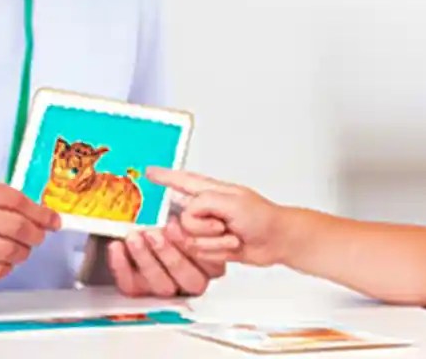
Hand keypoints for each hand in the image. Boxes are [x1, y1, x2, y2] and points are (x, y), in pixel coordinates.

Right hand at [0, 173, 60, 285]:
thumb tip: (33, 211)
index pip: (14, 199)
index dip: (40, 211)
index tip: (51, 219)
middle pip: (15, 226)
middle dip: (35, 234)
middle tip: (38, 237)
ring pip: (7, 250)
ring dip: (22, 253)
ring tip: (21, 251)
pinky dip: (5, 268)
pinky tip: (3, 263)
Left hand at [106, 217, 226, 296]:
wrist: (129, 219)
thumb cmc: (161, 214)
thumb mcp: (177, 207)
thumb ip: (184, 209)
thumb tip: (183, 200)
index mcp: (210, 260)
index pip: (211, 262)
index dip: (193, 244)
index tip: (176, 222)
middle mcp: (192, 279)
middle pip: (190, 279)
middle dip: (170, 255)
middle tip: (154, 234)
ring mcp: (166, 288)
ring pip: (162, 286)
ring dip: (146, 259)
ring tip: (134, 238)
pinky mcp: (140, 291)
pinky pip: (132, 286)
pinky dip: (122, 267)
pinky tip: (116, 247)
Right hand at [145, 167, 288, 266]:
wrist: (278, 241)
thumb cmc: (263, 217)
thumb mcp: (232, 203)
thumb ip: (203, 203)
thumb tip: (186, 213)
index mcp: (209, 192)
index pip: (181, 180)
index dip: (163, 176)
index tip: (148, 172)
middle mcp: (206, 209)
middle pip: (180, 220)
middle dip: (200, 228)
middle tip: (221, 225)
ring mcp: (208, 228)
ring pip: (188, 240)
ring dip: (213, 242)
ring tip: (231, 236)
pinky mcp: (211, 245)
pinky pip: (199, 253)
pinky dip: (216, 253)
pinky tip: (231, 246)